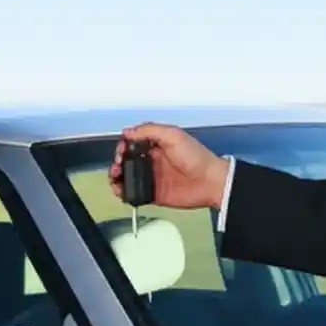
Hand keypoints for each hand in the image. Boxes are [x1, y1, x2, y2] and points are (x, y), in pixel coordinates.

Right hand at [109, 122, 229, 209]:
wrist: (210, 182)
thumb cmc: (195, 156)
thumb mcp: (173, 135)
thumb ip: (149, 131)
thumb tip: (127, 132)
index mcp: (157, 145)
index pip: (133, 143)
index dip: (123, 146)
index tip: (121, 150)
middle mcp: (153, 161)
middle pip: (127, 161)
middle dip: (117, 162)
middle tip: (117, 165)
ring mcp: (152, 178)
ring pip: (127, 177)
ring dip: (117, 177)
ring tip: (115, 178)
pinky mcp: (154, 194)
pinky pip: (134, 193)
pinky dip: (124, 192)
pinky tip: (120, 190)